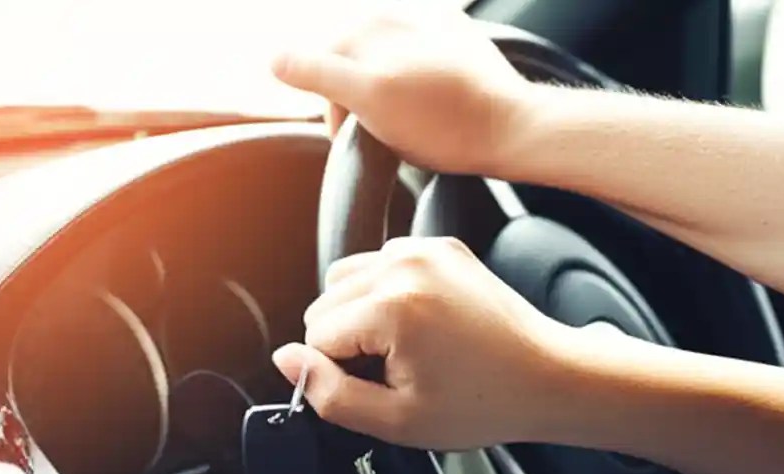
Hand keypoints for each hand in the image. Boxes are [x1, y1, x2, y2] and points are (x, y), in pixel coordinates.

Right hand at [271, 6, 537, 176]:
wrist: (510, 129)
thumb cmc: (441, 124)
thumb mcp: (368, 99)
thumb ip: (318, 73)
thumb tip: (274, 59)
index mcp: (370, 30)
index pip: (321, 71)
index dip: (332, 113)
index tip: (352, 142)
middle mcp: (399, 21)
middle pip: (354, 71)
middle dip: (360, 106)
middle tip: (381, 142)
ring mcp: (430, 33)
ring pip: (386, 74)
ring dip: (388, 102)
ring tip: (410, 131)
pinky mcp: (460, 50)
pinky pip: (419, 76)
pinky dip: (416, 96)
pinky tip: (431, 117)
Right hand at [273, 237, 588, 450]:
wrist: (548, 377)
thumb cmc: (482, 404)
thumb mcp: (396, 421)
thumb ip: (329, 394)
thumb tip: (286, 360)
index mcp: (392, 307)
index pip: (315, 336)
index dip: (337, 371)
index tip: (379, 387)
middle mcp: (404, 265)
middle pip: (324, 302)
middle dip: (346, 341)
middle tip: (396, 372)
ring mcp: (424, 250)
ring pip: (345, 279)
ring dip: (359, 314)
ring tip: (404, 347)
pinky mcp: (439, 246)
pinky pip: (380, 265)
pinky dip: (385, 294)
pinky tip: (418, 324)